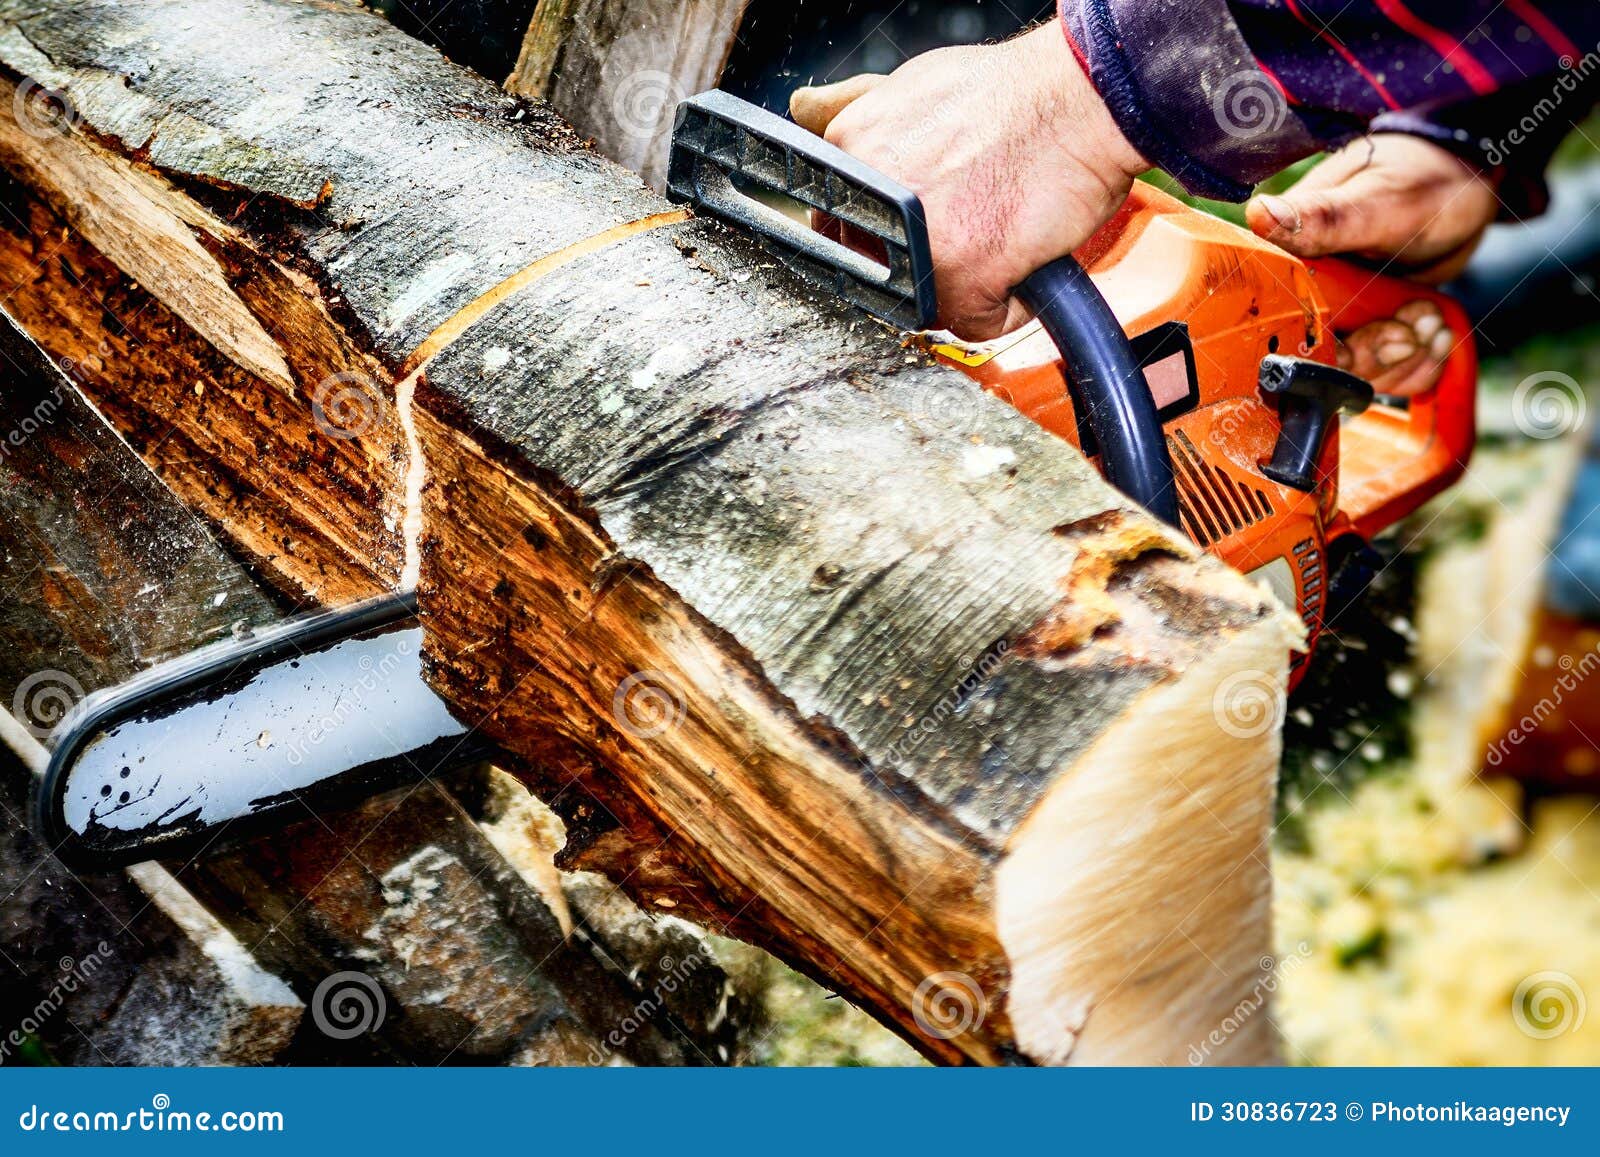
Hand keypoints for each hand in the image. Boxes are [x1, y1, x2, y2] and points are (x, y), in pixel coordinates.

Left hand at [790, 24, 1145, 339]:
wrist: (1082, 97)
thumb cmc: (1012, 91)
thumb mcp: (914, 83)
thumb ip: (860, 111)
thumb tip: (805, 108)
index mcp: (852, 150)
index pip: (844, 227)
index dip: (884, 240)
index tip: (914, 237)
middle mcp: (873, 198)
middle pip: (883, 273)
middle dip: (924, 268)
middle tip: (969, 236)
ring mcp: (916, 245)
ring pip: (928, 305)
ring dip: (967, 289)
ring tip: (1002, 241)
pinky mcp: (964, 278)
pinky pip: (980, 324)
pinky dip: (1011, 306)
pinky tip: (1024, 263)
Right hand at [1246, 134, 1495, 395]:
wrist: (1463, 178)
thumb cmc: (1419, 176)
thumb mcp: (1375, 199)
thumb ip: (1322, 216)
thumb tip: (1259, 215)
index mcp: (1289, 260)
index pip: (1287, 327)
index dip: (1333, 348)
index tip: (1387, 330)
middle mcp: (1307, 294)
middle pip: (1325, 361)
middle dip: (1379, 354)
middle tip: (1418, 324)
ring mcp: (1342, 315)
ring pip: (1359, 373)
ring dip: (1406, 359)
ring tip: (1432, 319)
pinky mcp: (1371, 329)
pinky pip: (1386, 371)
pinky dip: (1418, 365)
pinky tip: (1436, 332)